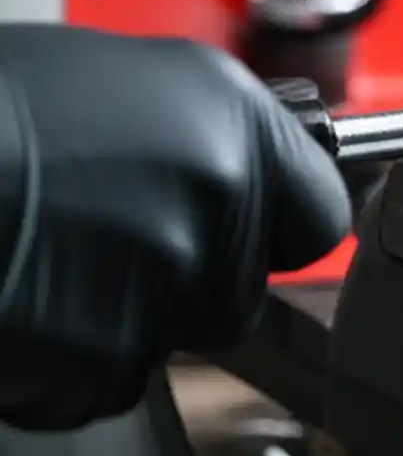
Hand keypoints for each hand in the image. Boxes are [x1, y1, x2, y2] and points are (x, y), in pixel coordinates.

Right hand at [0, 25, 349, 429]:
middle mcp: (216, 198)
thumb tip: (236, 163)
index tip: (261, 228)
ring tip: (50, 258)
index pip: (320, 209)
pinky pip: (108, 379)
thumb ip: (202, 130)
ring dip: (124, 317)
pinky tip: (27, 300)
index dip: (284, 224)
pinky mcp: (105, 355)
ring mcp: (165, 280)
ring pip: (174, 336)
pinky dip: (69, 359)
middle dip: (190, 279)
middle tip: (111, 239)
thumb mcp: (120, 76)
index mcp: (229, 122)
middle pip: (242, 286)